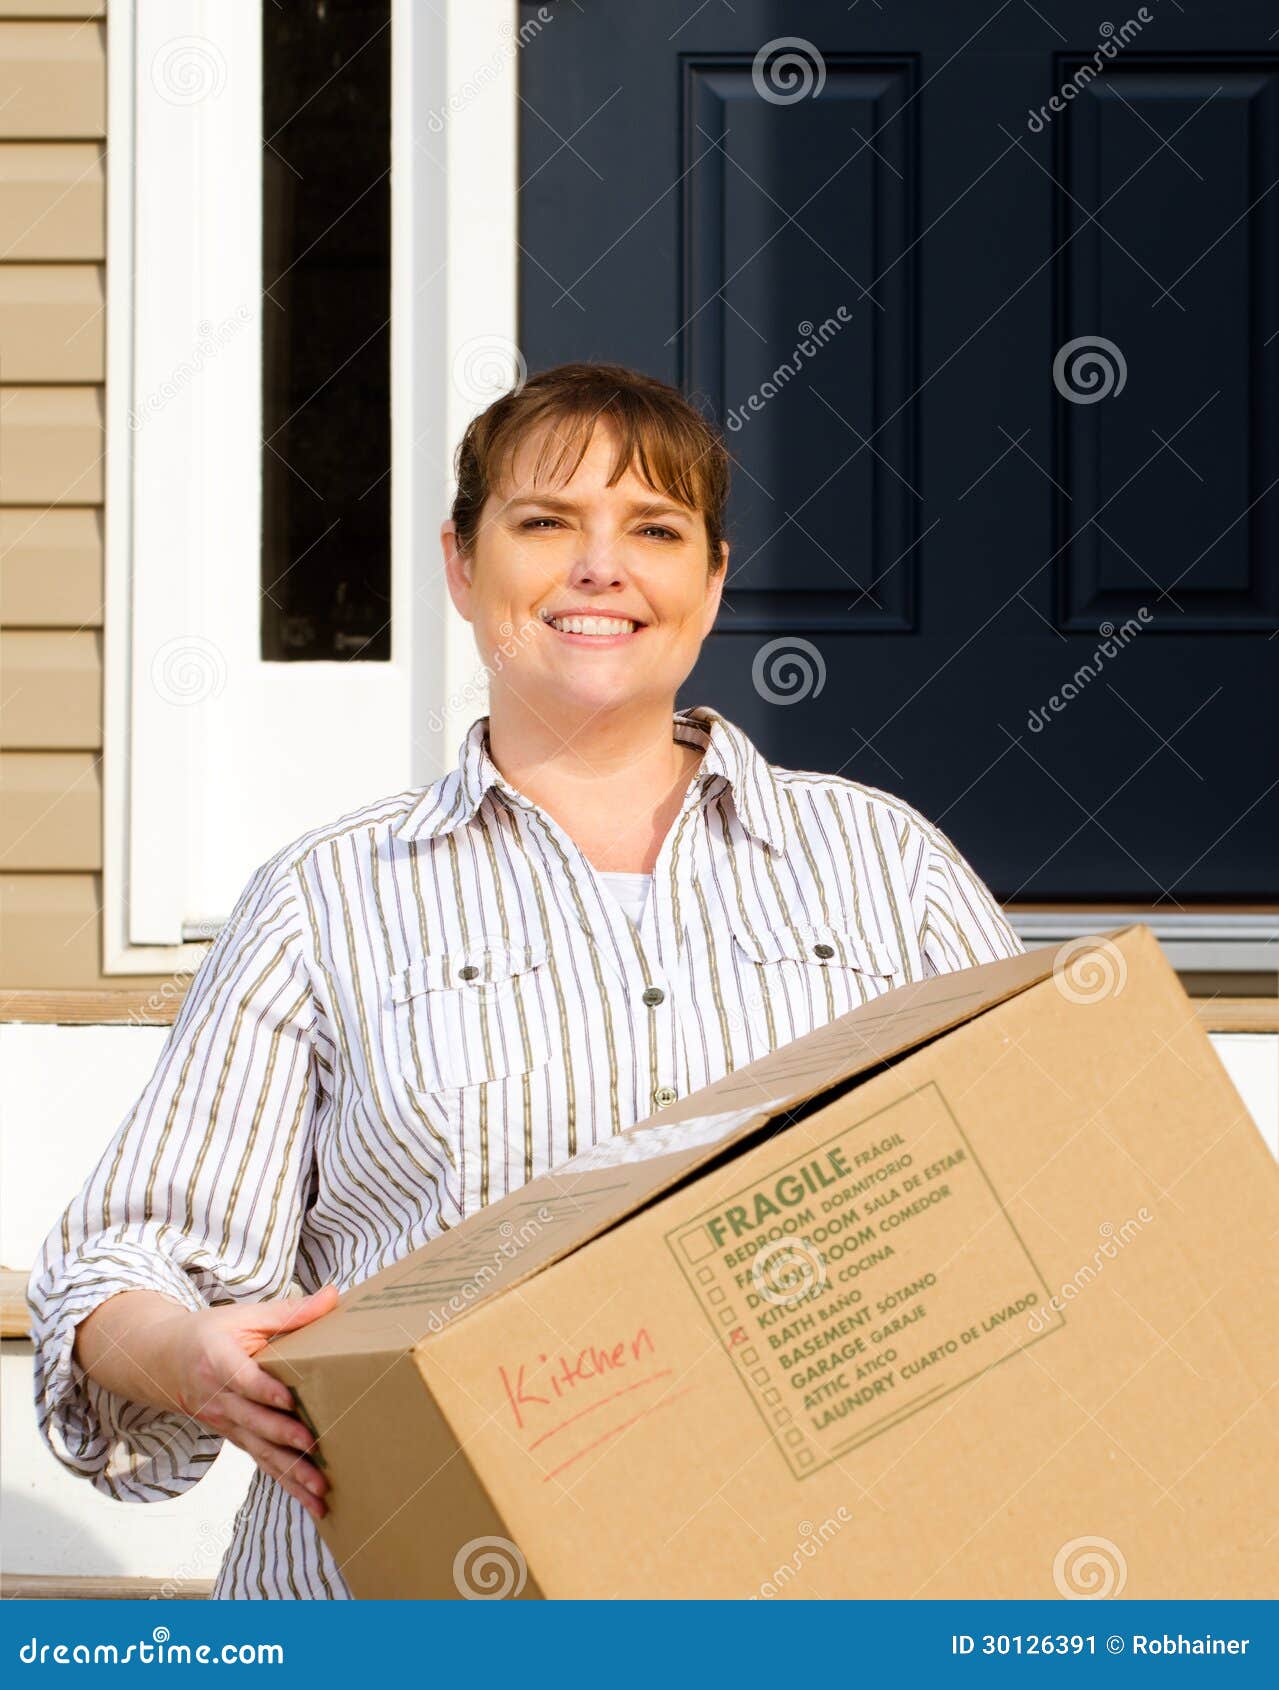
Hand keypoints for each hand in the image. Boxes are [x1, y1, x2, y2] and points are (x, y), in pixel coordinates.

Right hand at [164, 1285, 339, 1520]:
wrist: (164, 1363)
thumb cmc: (209, 1334)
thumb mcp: (243, 1316)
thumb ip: (289, 1311)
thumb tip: (333, 1295)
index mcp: (218, 1361)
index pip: (243, 1379)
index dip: (265, 1391)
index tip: (290, 1400)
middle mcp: (219, 1399)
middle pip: (254, 1421)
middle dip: (284, 1437)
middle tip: (315, 1447)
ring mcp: (226, 1423)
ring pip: (259, 1451)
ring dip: (290, 1473)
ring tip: (320, 1489)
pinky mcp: (235, 1438)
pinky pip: (261, 1462)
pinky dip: (286, 1482)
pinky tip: (310, 1500)